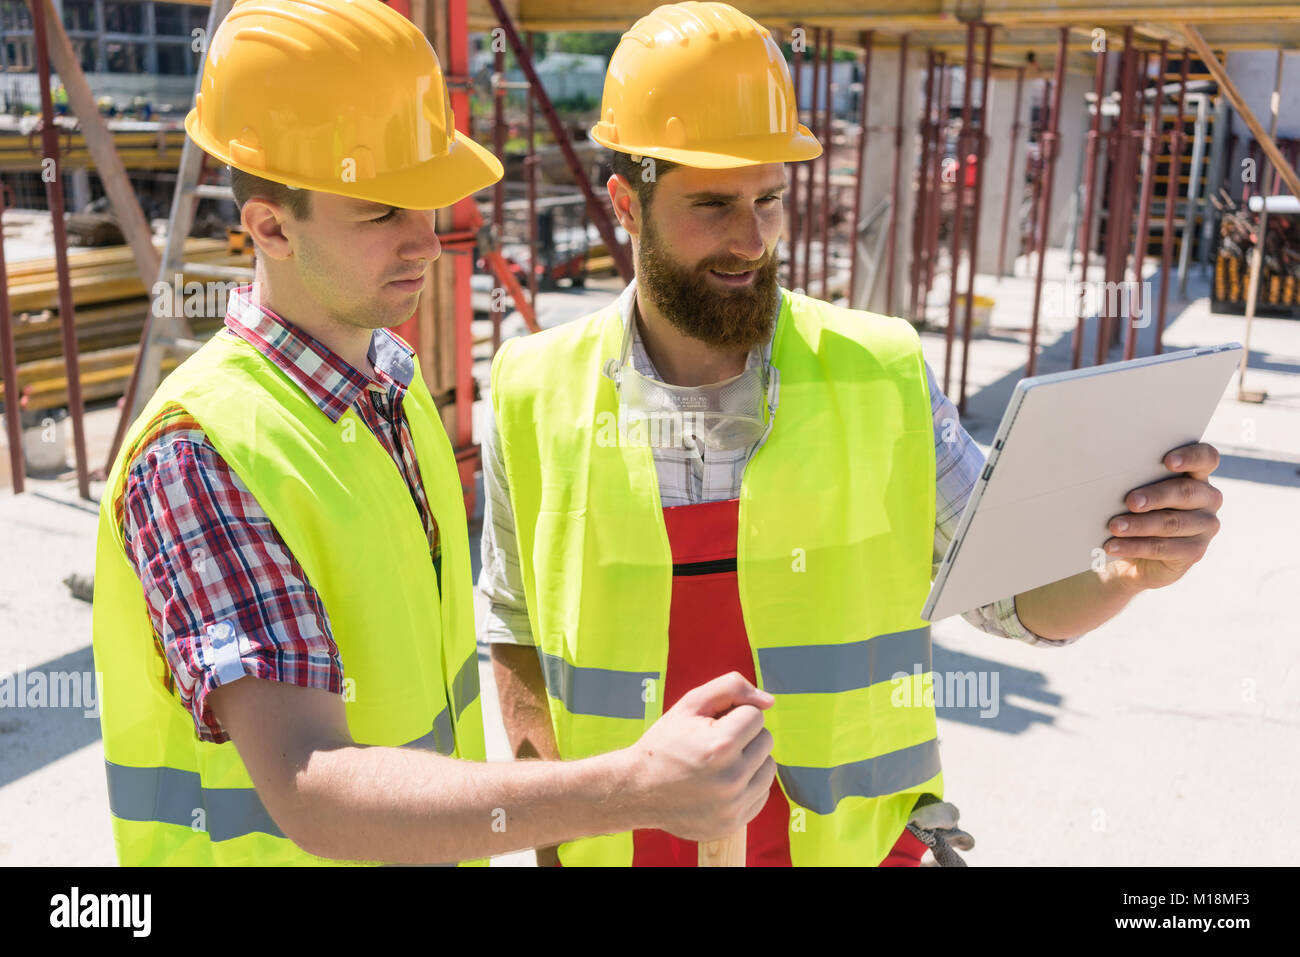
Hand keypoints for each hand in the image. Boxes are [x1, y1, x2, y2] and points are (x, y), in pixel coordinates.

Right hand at [626, 671, 775, 841]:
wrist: (638, 790)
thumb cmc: (666, 742)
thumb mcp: (690, 704)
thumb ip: (731, 688)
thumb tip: (770, 702)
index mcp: (721, 745)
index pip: (756, 716)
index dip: (734, 715)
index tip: (711, 725)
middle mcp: (731, 778)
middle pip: (766, 740)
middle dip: (744, 736)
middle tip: (714, 743)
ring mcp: (734, 805)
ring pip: (769, 767)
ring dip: (750, 760)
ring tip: (719, 763)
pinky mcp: (735, 823)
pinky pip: (762, 793)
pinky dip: (747, 785)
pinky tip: (721, 783)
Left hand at [1103, 442, 1222, 591]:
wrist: (1137, 555)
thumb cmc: (1136, 511)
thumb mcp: (1138, 492)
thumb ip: (1137, 481)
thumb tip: (1111, 477)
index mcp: (1196, 475)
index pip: (1206, 458)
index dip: (1191, 457)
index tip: (1168, 460)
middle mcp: (1208, 498)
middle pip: (1185, 492)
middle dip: (1155, 496)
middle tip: (1130, 501)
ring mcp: (1205, 526)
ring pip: (1171, 523)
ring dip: (1139, 525)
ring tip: (1115, 526)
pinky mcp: (1195, 551)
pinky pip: (1163, 548)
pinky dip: (1134, 546)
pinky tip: (1114, 545)